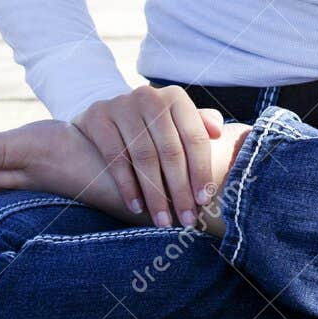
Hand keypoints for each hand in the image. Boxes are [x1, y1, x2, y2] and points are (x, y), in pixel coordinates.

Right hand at [73, 83, 224, 226]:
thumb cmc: (151, 127)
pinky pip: (116, 159)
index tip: (204, 201)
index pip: (194, 138)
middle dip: (180, 190)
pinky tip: (136, 208)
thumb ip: (199, 125)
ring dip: (155, 195)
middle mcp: (149, 97)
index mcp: (175, 97)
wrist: (103, 118)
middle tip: (187, 220)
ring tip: (163, 221)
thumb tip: (218, 131)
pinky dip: (128, 186)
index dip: (201, 171)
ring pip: (144, 158)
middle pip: (170, 151)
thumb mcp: (176, 122)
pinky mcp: (98, 117)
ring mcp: (122, 105)